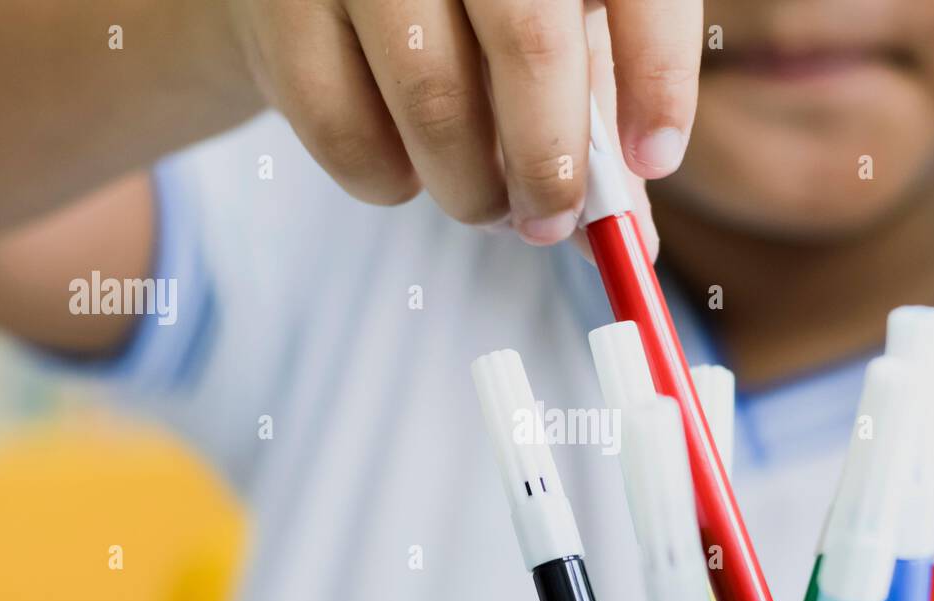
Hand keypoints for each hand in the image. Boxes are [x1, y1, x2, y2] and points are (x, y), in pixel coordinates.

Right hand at [226, 0, 702, 256]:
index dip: (657, 77)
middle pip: (529, 43)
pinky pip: (347, 136)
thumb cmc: (456, 8)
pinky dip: (389, 184)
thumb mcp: (542, 29)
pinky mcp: (276, 6)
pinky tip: (405, 169)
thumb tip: (636, 244)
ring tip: (482, 202)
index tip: (653, 159)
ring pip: (435, 102)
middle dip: (551, 164)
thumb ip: (590, 117)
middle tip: (551, 221)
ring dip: (471, 190)